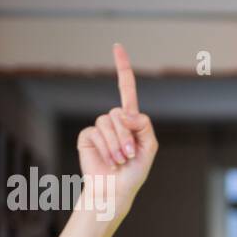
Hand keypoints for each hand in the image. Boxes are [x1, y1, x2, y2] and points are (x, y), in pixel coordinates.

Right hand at [75, 43, 157, 212]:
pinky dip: (106, 147)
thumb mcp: (150, 147)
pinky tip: (108, 160)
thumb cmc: (134, 171)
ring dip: (117, 145)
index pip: (126, 89)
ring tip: (120, 160)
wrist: (115, 189)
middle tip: (130, 155)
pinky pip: (97, 132)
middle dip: (128, 135)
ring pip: (109, 123)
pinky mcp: (87, 136)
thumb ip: (144, 125)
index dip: (122, 68)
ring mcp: (99, 127)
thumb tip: (125, 112)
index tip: (116, 47)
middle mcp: (114, 120)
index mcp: (131, 120)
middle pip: (121, 113)